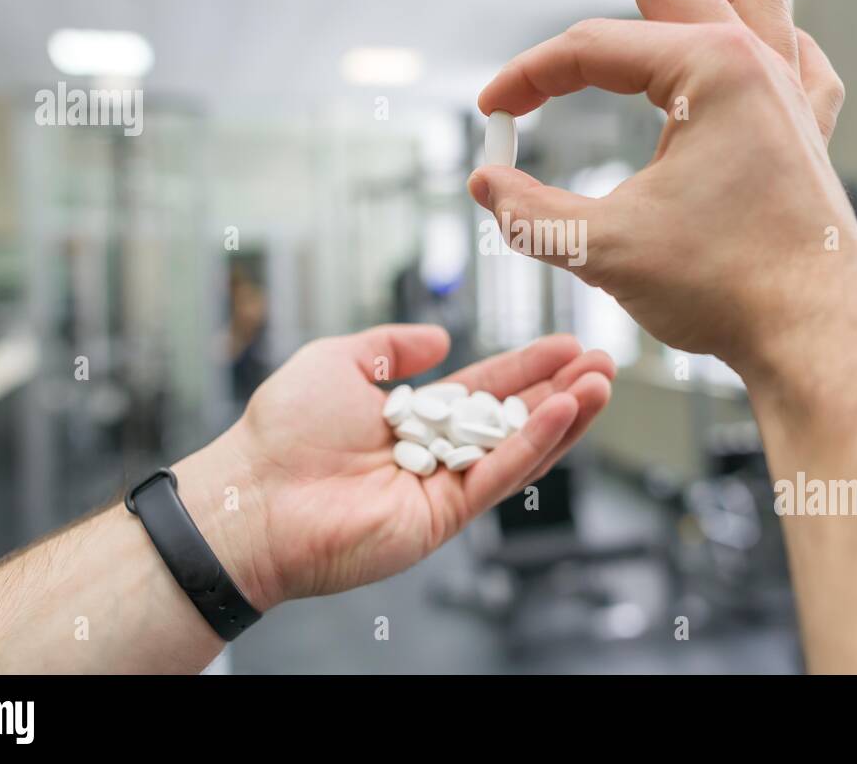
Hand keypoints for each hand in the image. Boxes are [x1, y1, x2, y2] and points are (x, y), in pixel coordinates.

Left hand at [176, 325, 613, 609]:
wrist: (252, 495)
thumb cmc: (281, 431)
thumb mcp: (337, 360)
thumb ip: (390, 344)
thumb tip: (438, 339)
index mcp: (412, 417)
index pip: (484, 389)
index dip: (527, 367)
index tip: (567, 345)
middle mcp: (434, 452)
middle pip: (513, 419)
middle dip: (560, 390)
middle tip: (603, 363)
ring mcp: (442, 487)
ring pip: (517, 449)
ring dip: (563, 416)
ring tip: (601, 384)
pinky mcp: (443, 517)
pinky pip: (498, 475)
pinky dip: (535, 443)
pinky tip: (564, 411)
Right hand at [467, 0, 856, 371]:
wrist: (816, 335)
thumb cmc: (725, 287)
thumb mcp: (603, 248)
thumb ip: (531, 210)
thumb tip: (486, 184)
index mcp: (709, 69)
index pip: (590, 52)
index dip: (528, 78)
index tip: (491, 113)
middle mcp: (756, 64)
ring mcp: (789, 95)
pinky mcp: (805, 135)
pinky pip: (798, 63)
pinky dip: (781, 37)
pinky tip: (774, 28)